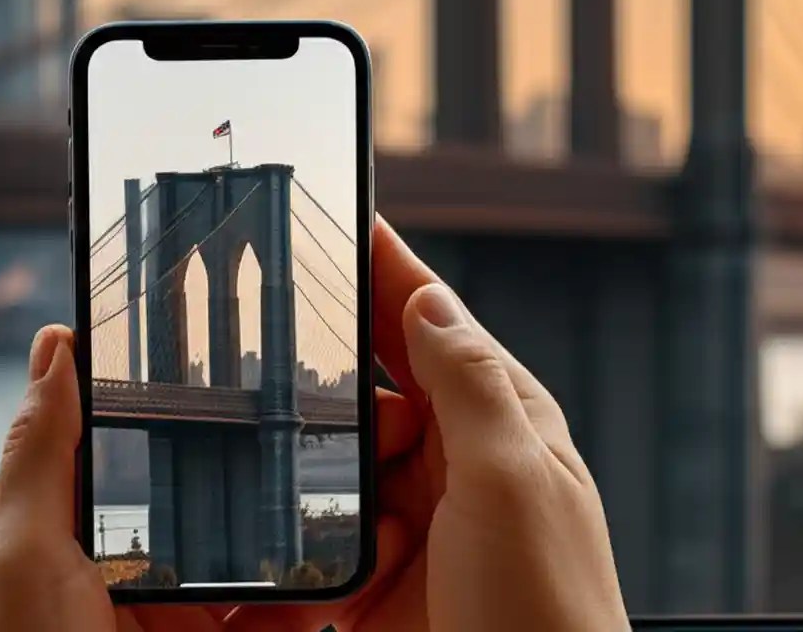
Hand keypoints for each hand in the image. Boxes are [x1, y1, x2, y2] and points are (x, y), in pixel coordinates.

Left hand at [0, 324, 421, 631]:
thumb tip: (53, 347)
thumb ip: (43, 454)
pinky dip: (315, 598)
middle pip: (208, 491)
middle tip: (322, 416)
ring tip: (349, 486)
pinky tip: (346, 569)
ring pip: (256, 556)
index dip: (177, 393)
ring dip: (302, 526)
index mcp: (72, 534)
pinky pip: (282, 617)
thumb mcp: (22, 559)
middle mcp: (128, 572)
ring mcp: (181, 620)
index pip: (130, 440)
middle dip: (263, 459)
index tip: (234, 346)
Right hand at [237, 218, 627, 630]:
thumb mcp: (510, 480)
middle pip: (371, 382)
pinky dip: (297, 517)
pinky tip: (271, 509)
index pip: (430, 320)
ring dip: (307, 449)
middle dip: (324, 365)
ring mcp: (415, 517)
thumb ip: (469, 385)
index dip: (383, 265)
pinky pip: (321, 524)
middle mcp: (455, 460)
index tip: (339, 211)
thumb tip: (430, 298)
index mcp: (499, 420)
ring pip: (336, 453)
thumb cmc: (545, 611)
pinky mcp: (377, 573)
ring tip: (258, 426)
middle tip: (266, 335)